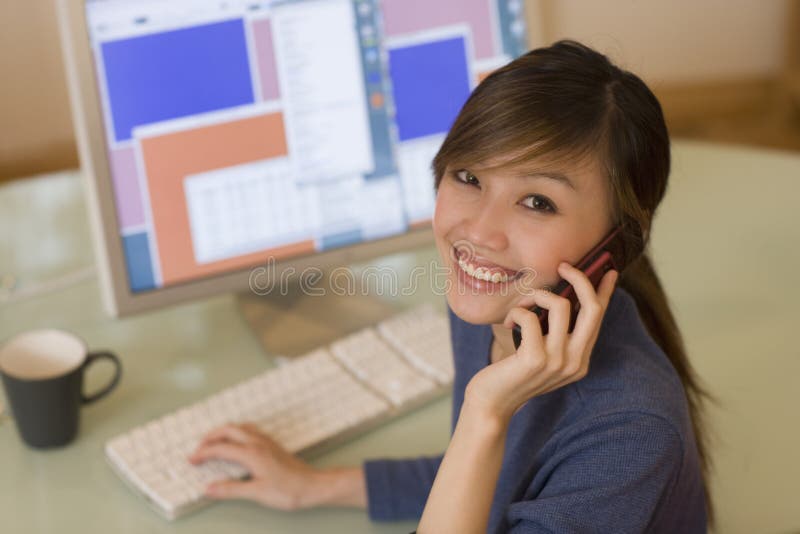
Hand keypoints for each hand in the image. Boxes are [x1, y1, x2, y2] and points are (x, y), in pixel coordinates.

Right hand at [188, 423, 318, 509]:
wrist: (313, 486)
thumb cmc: (289, 491)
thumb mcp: (257, 493)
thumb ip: (231, 490)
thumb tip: (208, 489)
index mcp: (252, 454)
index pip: (220, 449)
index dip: (203, 453)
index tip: (191, 460)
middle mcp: (258, 443)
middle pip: (228, 430)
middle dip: (210, 437)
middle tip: (198, 449)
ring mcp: (266, 442)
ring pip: (239, 427)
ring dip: (223, 432)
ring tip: (213, 443)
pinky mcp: (272, 445)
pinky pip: (249, 430)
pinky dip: (236, 432)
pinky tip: (236, 443)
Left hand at [463, 263, 617, 421]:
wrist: (491, 404)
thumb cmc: (511, 372)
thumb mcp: (540, 352)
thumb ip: (554, 332)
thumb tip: (561, 295)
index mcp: (580, 360)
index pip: (598, 319)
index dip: (605, 292)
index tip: (610, 270)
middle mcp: (574, 362)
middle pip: (592, 308)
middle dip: (580, 279)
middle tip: (563, 266)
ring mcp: (557, 362)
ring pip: (559, 305)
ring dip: (535, 296)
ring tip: (519, 308)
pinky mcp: (535, 359)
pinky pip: (529, 316)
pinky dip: (515, 312)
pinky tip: (506, 325)